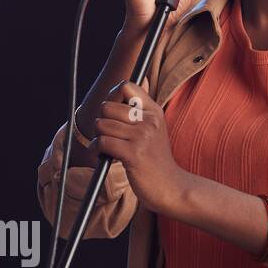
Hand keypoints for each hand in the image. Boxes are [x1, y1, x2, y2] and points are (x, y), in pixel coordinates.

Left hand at [90, 80, 186, 214]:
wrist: (170, 185)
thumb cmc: (157, 158)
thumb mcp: (156, 127)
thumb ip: (143, 106)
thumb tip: (138, 82)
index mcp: (154, 112)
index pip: (127, 86)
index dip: (113, 97)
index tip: (113, 113)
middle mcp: (149, 120)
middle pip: (107, 106)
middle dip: (101, 121)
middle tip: (108, 134)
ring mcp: (142, 136)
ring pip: (101, 125)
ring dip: (97, 137)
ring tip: (106, 146)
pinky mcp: (133, 153)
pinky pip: (102, 142)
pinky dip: (96, 150)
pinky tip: (102, 155)